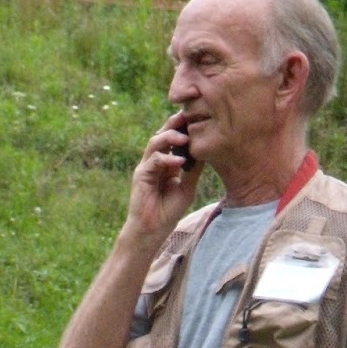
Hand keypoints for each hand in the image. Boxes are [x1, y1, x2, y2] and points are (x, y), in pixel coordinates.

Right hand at [124, 114, 202, 241]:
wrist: (152, 231)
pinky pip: (153, 160)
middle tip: (190, 117)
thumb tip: (206, 152)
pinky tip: (179, 161)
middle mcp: (156, 160)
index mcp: (167, 162)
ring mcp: (147, 166)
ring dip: (170, 137)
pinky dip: (166, 158)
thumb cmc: (168, 212)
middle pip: (164, 133)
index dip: (185, 128)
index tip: (200, 120)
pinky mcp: (140, 175)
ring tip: (185, 138)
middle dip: (176, 124)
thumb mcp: (187, 188)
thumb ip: (194, 170)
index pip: (175, 138)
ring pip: (155, 141)